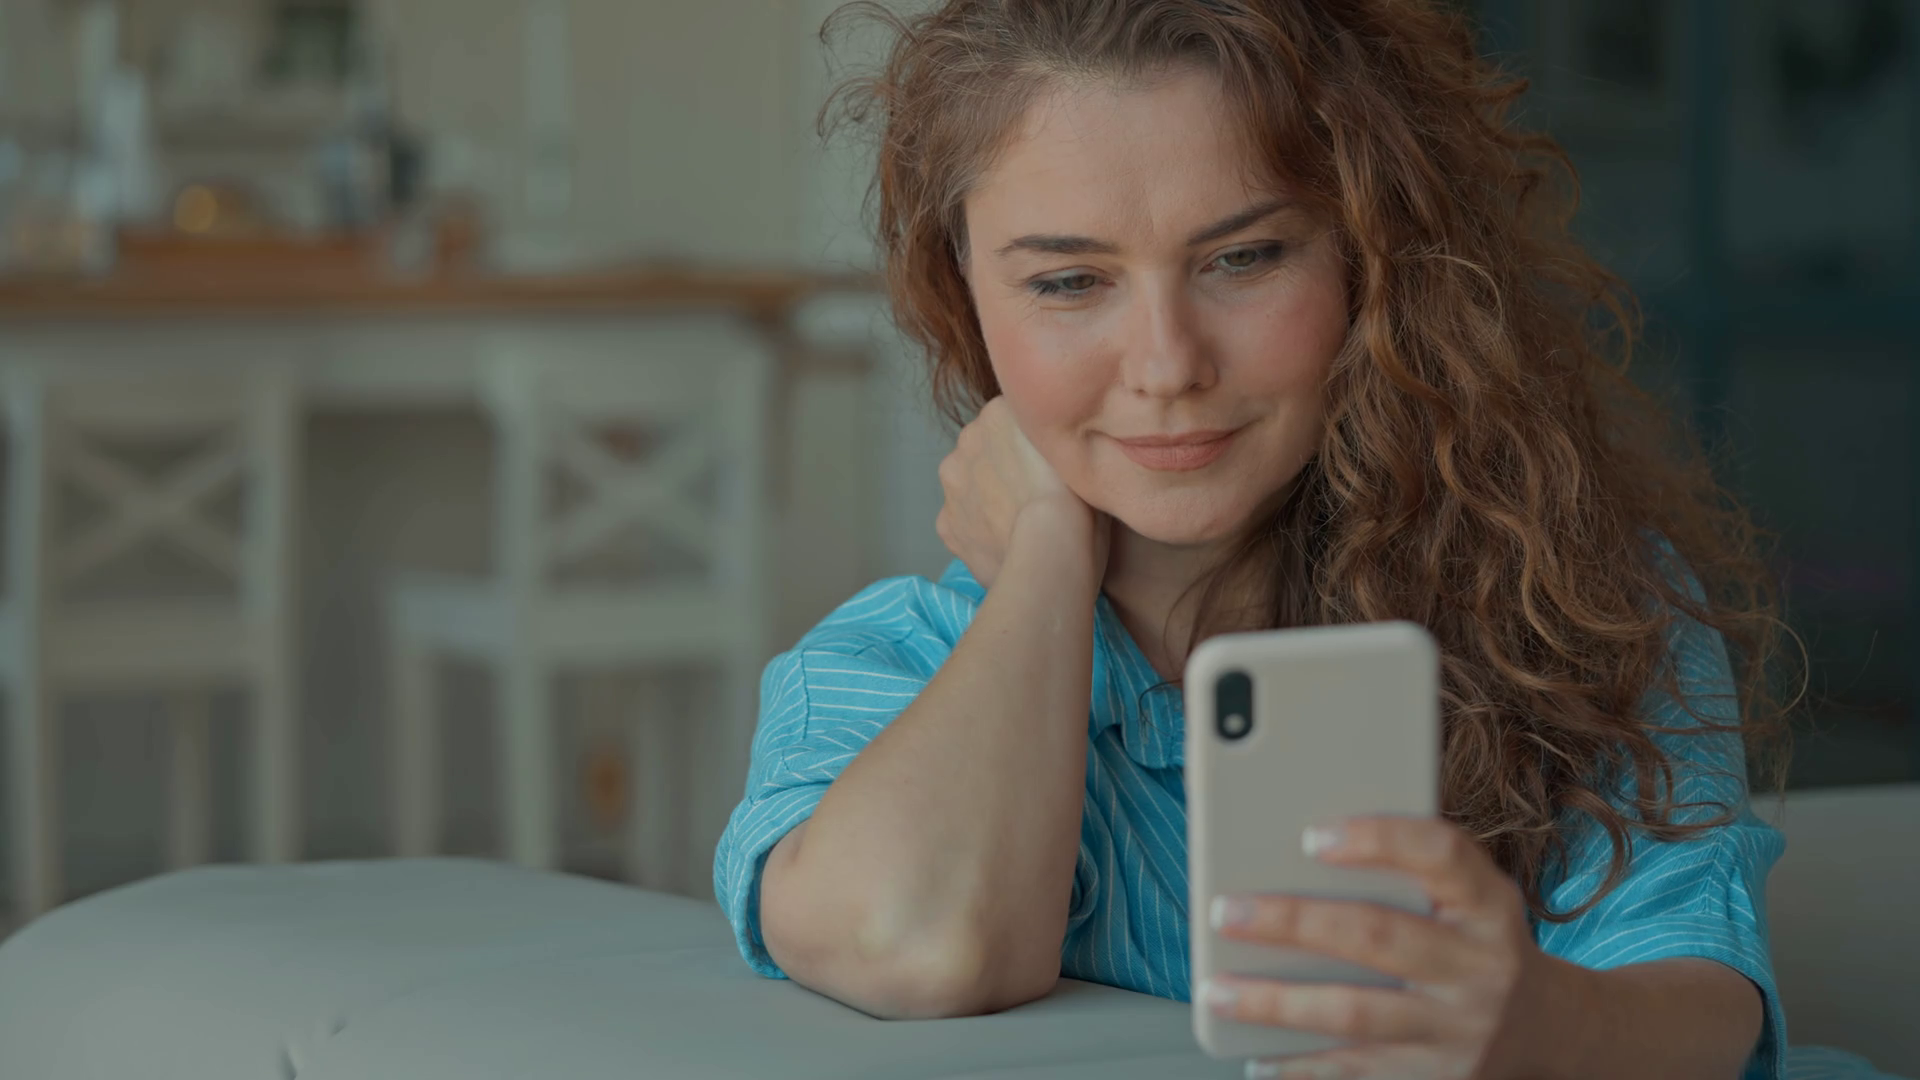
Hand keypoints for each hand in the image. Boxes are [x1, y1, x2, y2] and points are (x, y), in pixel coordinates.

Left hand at [935, 396, 1104, 588]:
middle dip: (1005, 466)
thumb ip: (1055, 442)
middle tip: (1036, 495)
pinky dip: (980, 531)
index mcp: (1000, 410)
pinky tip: (1006, 545)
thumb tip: (1056, 452)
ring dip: (987, 497)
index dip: (1032, 443)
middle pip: (987, 448)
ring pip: (969, 484)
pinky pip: (963, 521)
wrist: (1051, 553)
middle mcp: (967, 438)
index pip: (1014, 418)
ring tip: (1020, 523)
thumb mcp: (1077, 452)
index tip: (1048, 465)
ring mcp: (951, 482)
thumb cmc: (1079, 500)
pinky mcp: (945, 523)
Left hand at [1202, 817, 1558, 1079]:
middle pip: (1378, 936)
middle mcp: (1480, 968)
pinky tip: (1255, 1052)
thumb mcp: (1471, 897)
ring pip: (1355, 1014)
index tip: (1311, 836)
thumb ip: (1408, 869)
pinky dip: (1299, 1064)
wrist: (1548, 1031)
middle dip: (1293, 922)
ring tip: (1217, 991)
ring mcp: (1458, 1031)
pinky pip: (1355, 1072)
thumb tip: (1295, 850)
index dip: (1379, 838)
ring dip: (1276, 1004)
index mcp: (1490, 905)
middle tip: (1227, 912)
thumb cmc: (1477, 941)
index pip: (1442, 855)